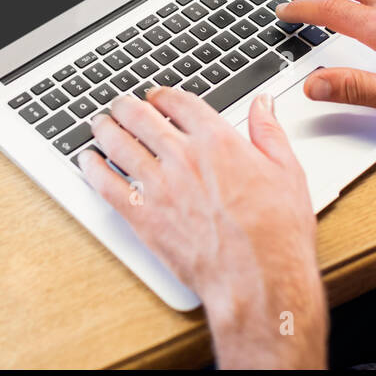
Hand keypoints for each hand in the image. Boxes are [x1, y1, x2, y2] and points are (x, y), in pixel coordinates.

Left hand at [80, 87, 327, 368]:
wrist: (257, 280)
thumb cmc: (276, 234)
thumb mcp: (287, 172)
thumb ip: (269, 132)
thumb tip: (262, 105)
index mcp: (218, 141)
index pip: (179, 102)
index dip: (163, 95)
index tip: (157, 97)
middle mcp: (184, 157)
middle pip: (141, 116)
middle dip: (127, 106)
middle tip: (120, 105)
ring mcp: (159, 186)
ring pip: (119, 144)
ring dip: (106, 129)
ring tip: (100, 124)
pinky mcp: (143, 216)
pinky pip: (106, 184)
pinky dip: (93, 168)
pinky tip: (88, 162)